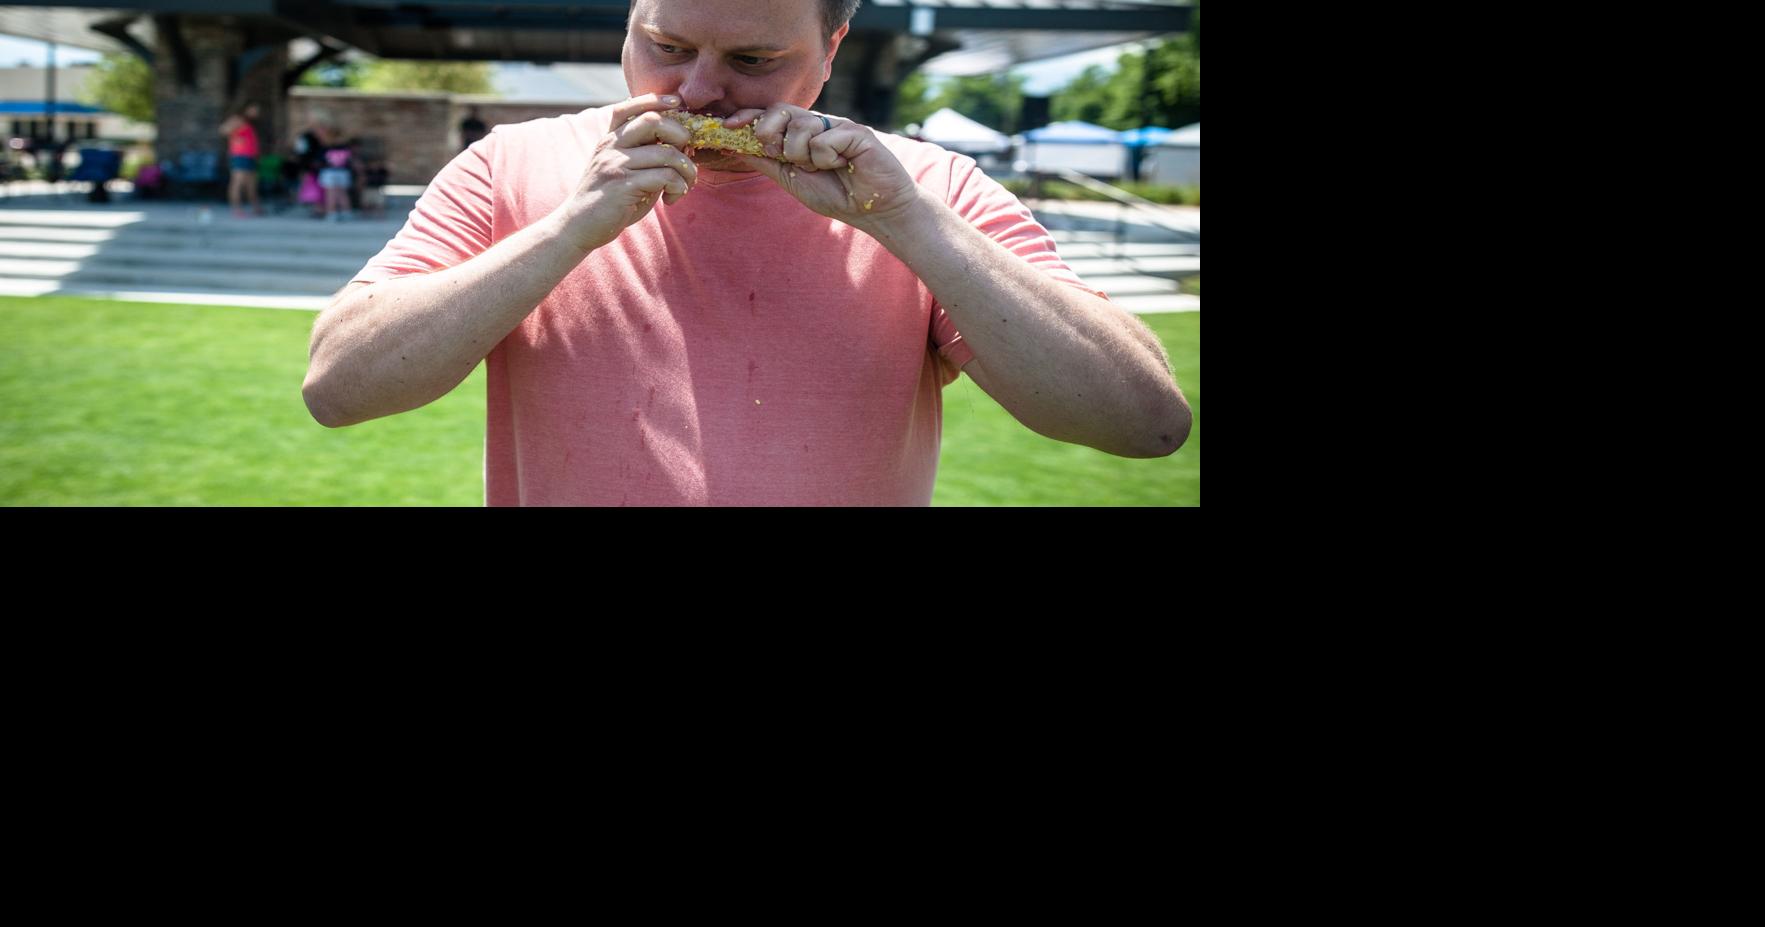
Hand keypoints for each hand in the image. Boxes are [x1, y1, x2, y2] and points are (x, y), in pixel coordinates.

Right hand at [558, 93, 698, 253]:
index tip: (677, 102)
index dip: (655, 99)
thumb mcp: (623, 171)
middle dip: (681, 135)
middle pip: (653, 121)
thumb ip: (644, 157)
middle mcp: (611, 146)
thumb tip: (682, 148)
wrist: (577, 226)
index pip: (629, 107)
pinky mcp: (623, 186)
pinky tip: (673, 198)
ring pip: (667, 154)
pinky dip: (678, 187)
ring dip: (687, 170)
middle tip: (688, 156)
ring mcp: (615, 164)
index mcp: (610, 139)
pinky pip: (664, 177)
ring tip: (685, 185)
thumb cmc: (608, 201)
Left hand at [722, 105, 921, 229]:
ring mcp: (838, 125)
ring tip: (824, 168)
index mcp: (802, 133)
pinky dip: (827, 159)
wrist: (875, 210)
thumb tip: (736, 147)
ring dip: (803, 156)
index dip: (748, 116)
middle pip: (780, 111)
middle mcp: (819, 124)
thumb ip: (767, 162)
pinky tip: (843, 166)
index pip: (770, 115)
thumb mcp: (793, 180)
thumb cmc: (838, 195)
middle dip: (772, 134)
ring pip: (800, 127)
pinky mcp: (856, 132)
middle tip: (787, 158)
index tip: (727, 124)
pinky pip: (823, 140)